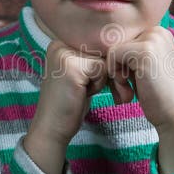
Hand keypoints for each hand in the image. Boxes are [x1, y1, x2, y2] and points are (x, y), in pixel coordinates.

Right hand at [24, 40, 108, 173]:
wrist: (52, 128)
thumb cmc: (70, 105)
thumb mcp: (82, 77)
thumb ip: (94, 61)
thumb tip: (122, 50)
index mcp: (60, 44)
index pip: (96, 46)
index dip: (104, 65)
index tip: (103, 82)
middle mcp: (59, 45)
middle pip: (101, 51)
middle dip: (108, 72)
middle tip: (104, 90)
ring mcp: (63, 55)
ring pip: (104, 60)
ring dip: (102, 80)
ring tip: (86, 92)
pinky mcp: (71, 67)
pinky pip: (102, 69)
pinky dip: (99, 84)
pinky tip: (83, 93)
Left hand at [106, 27, 173, 172]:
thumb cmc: (157, 97)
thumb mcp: (145, 69)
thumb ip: (131, 54)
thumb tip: (102, 44)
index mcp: (159, 33)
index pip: (123, 42)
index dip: (121, 64)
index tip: (132, 83)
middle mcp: (158, 31)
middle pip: (117, 44)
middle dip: (117, 69)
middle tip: (129, 90)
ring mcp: (153, 39)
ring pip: (113, 50)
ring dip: (116, 75)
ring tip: (129, 91)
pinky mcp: (144, 51)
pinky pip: (112, 55)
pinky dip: (115, 76)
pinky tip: (129, 91)